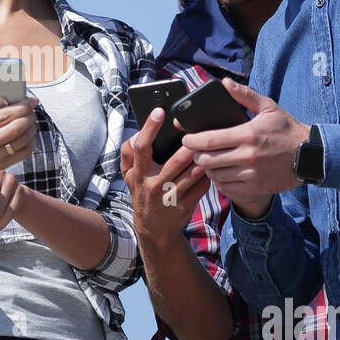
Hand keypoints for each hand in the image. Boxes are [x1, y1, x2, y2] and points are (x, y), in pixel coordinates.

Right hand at [0, 83, 38, 196]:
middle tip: (32, 109)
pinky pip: (21, 156)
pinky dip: (30, 145)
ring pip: (20, 143)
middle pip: (14, 129)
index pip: (1, 117)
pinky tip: (29, 137)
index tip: (30, 100)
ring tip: (31, 121)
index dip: (20, 107)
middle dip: (28, 116)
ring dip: (31, 130)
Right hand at [121, 107, 210, 244]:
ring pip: (192, 174)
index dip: (150, 128)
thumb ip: (128, 154)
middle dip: (188, 147)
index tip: (160, 111)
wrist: (153, 228)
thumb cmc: (143, 192)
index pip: (141, 147)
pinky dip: (207, 175)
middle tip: (197, 133)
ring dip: (202, 160)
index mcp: (138, 174)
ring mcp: (170, 198)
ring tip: (209, 147)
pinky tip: (211, 166)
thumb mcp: (129, 175)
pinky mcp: (185, 207)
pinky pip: (201, 187)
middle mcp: (152, 186)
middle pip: (174, 162)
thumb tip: (135, 134)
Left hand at [178, 78, 309, 213]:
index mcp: (246, 135)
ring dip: (207, 169)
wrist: (310, 156)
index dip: (191, 140)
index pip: (208, 140)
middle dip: (196, 155)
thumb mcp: (268, 108)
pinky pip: (226, 188)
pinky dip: (220, 181)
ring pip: (214, 175)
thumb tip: (225, 83)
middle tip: (196, 151)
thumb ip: (245, 95)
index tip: (186, 138)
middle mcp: (246, 156)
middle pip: (206, 160)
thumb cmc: (287, 130)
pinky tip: (221, 173)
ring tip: (209, 161)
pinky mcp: (255, 187)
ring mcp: (250, 174)